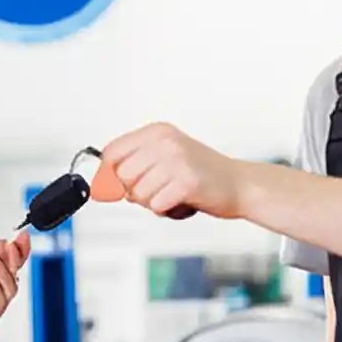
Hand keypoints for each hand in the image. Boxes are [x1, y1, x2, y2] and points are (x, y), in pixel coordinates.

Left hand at [101, 122, 248, 218]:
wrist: (240, 184)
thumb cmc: (200, 175)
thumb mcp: (165, 158)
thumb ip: (135, 166)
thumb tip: (101, 185)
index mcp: (157, 132)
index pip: (112, 151)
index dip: (107, 174)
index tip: (113, 187)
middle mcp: (165, 141)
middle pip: (121, 175)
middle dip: (134, 191)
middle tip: (157, 191)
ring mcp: (176, 159)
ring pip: (137, 194)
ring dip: (152, 203)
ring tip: (173, 194)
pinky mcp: (186, 181)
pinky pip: (157, 205)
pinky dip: (167, 210)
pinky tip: (182, 201)